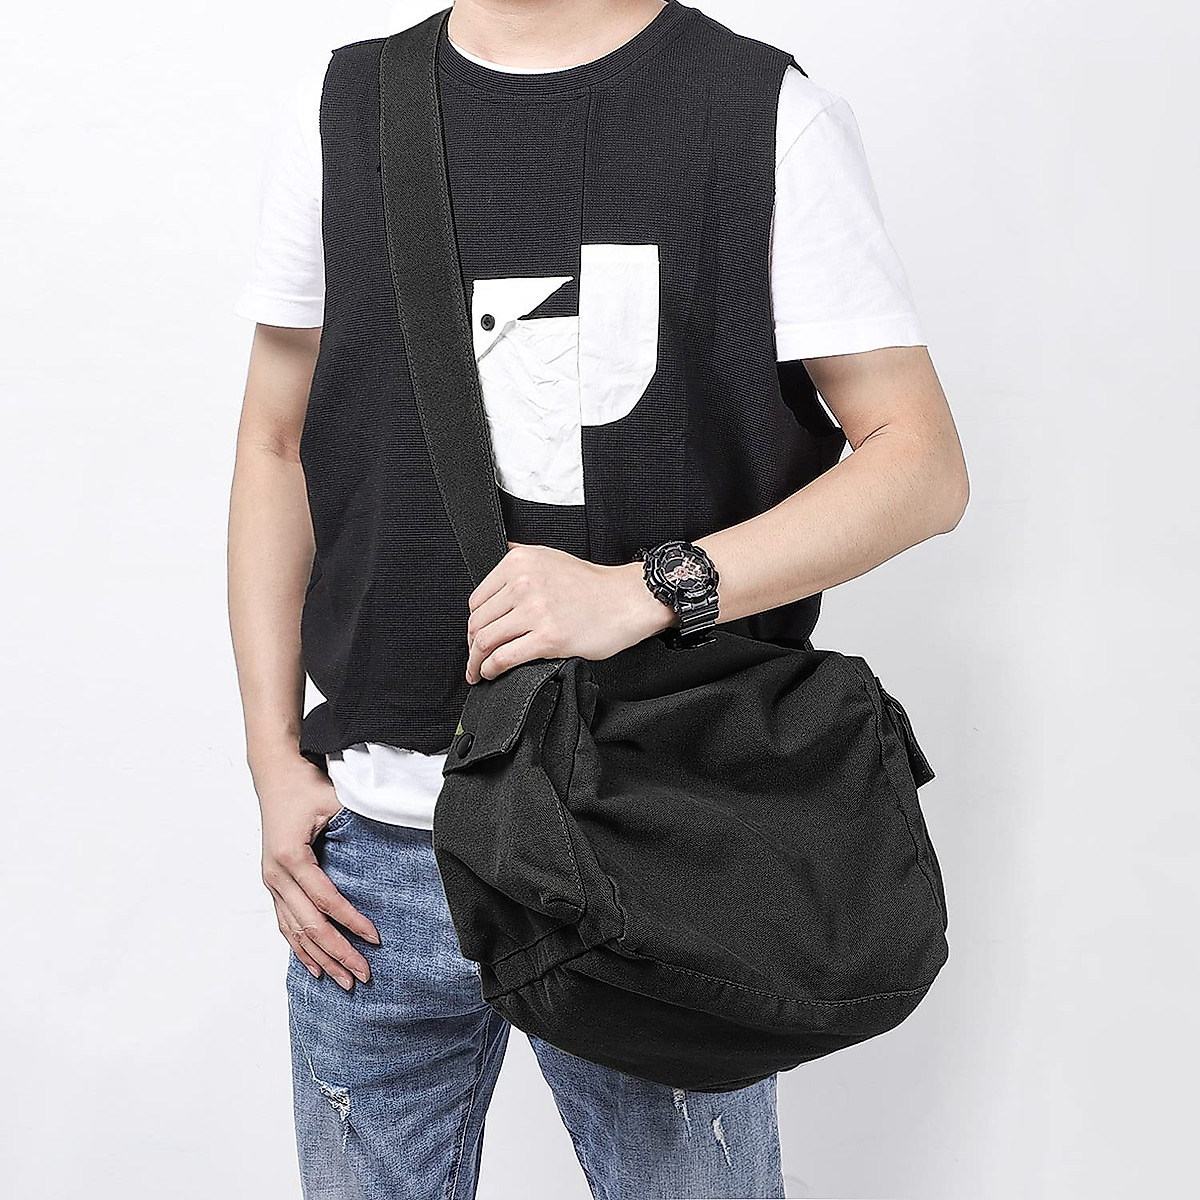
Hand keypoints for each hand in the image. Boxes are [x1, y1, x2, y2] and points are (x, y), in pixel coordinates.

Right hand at [256, 754, 380, 988]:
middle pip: (309, 925)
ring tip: (344, 981)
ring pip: (295, 932)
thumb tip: (396, 838)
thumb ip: (358, 823)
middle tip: (363, 975)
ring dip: (320, 958)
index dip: (351, 922)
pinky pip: (285, 924)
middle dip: (338, 952)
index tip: (375, 939)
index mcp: (291, 857)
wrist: (275, 774)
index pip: (326, 899)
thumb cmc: (306, 785)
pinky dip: (300, 948)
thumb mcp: (335, 800)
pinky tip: (315, 966)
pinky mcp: (273, 884)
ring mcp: (271, 882)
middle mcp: (276, 875)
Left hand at [465, 541, 673, 682]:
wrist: (628, 599)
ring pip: (486, 640)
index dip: (473, 622)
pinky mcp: (548, 638)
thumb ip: (520, 559)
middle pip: (478, 622)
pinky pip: (505, 657)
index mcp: (520, 562)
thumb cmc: (593, 584)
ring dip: (476, 661)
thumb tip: (497, 556)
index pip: (477, 599)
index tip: (475, 635)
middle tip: (475, 657)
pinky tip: (491, 673)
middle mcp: (523, 583)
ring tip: (478, 670)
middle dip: (472, 644)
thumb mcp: (551, 556)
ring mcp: (536, 611)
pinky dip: (491, 669)